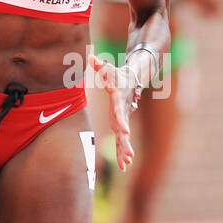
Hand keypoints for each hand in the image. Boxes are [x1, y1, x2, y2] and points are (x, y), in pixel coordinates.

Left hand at [89, 53, 135, 170]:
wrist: (131, 80)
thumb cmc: (117, 75)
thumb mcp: (108, 69)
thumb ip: (100, 65)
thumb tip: (91, 56)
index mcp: (119, 102)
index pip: (120, 112)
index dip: (122, 121)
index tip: (125, 131)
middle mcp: (123, 113)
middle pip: (124, 130)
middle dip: (125, 144)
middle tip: (128, 157)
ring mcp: (123, 119)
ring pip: (123, 138)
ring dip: (124, 151)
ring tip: (126, 165)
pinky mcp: (121, 124)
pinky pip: (121, 139)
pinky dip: (122, 150)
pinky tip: (124, 164)